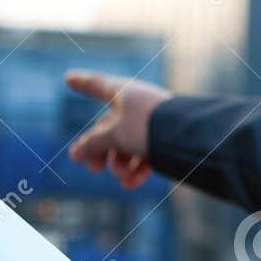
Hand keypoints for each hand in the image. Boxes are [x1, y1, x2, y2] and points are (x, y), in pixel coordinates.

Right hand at [64, 70, 171, 188]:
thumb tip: (75, 153)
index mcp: (123, 92)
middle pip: (109, 126)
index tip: (69, 77)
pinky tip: (131, 182)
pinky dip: (137, 168)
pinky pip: (145, 153)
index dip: (82, 82)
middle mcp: (137, 104)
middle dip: (100, 150)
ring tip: (123, 178)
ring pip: (126, 144)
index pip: (97, 85)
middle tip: (93, 168)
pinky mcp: (165, 139)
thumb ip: (93, 144)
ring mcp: (151, 122)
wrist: (191, 137)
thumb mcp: (114, 136)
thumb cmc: (148, 127)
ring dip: (120, 164)